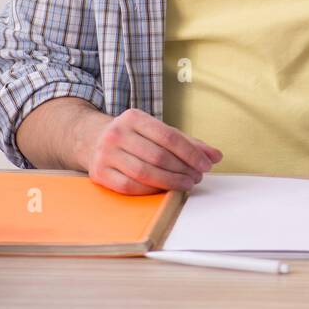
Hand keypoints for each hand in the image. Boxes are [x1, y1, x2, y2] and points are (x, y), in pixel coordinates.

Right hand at [81, 107, 222, 195]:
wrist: (91, 139)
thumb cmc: (133, 136)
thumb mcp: (156, 131)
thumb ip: (187, 142)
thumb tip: (216, 155)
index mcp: (134, 117)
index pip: (169, 136)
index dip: (191, 153)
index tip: (207, 164)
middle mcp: (117, 133)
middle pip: (158, 156)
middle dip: (183, 169)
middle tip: (197, 177)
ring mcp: (105, 154)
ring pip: (144, 173)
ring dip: (170, 182)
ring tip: (186, 184)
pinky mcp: (99, 174)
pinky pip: (129, 187)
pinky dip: (150, 191)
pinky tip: (163, 191)